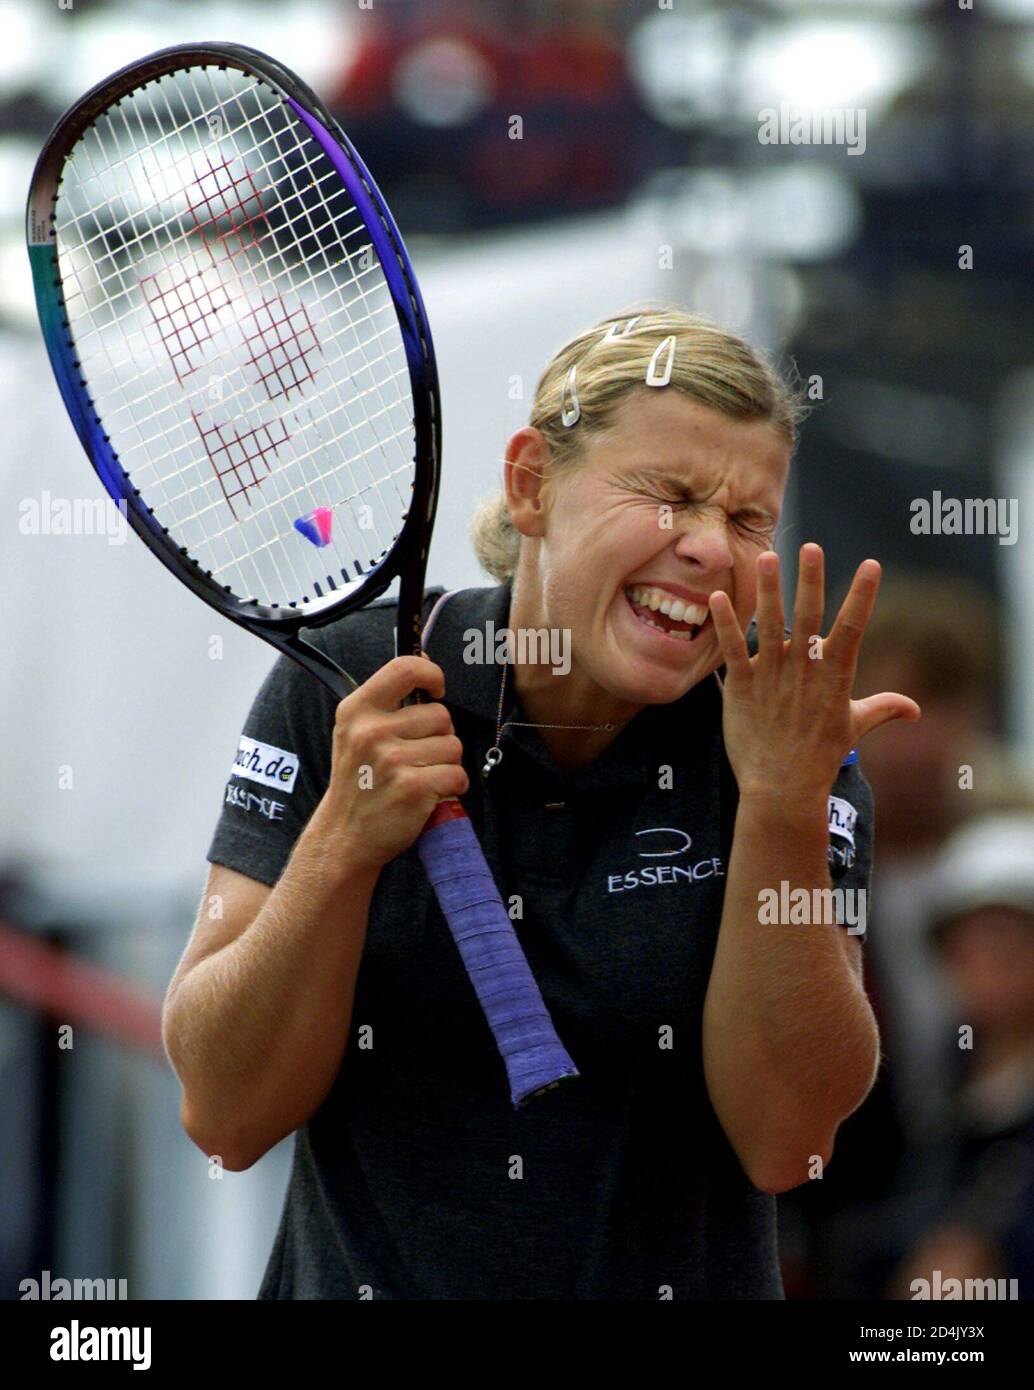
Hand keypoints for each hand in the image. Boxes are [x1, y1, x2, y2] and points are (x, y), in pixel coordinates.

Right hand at [321, 655, 468, 869]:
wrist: (345, 835)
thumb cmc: (358, 782)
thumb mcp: (355, 733)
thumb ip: (387, 704)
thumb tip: (425, 667)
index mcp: (356, 710)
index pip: (404, 668)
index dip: (431, 673)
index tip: (436, 689)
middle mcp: (372, 731)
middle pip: (441, 715)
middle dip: (440, 737)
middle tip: (416, 758)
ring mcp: (392, 760)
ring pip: (454, 746)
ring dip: (446, 764)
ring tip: (419, 777)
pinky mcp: (413, 787)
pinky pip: (458, 775)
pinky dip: (452, 787)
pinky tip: (428, 795)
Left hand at [708, 544, 919, 803]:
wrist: (782, 790)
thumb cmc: (819, 758)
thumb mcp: (854, 728)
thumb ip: (882, 709)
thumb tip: (914, 709)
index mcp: (834, 678)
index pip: (852, 628)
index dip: (863, 596)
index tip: (871, 565)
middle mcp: (804, 672)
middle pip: (808, 618)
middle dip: (810, 580)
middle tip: (811, 547)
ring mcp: (772, 678)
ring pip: (770, 626)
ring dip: (767, 590)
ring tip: (766, 557)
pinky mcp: (741, 687)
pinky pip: (732, 650)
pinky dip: (725, 624)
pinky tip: (717, 596)